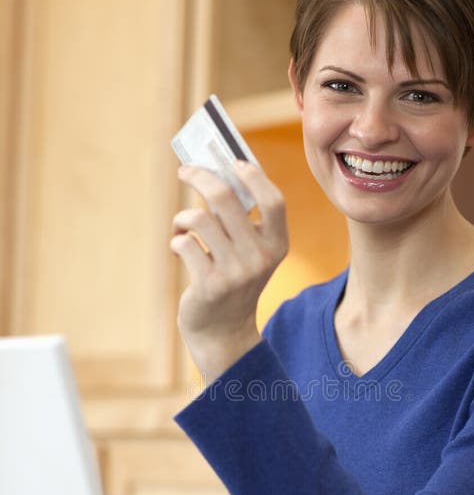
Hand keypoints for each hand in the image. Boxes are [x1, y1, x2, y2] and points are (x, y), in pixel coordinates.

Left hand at [171, 161, 287, 384]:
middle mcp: (260, 258)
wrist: (224, 333)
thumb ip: (241, 220)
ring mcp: (235, 273)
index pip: (273, 201)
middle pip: (226, 198)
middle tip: (186, 171)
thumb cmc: (232, 281)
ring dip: (183, 218)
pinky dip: (176, 241)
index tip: (233, 161)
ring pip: (198, 219)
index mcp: (277, 246)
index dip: (253, 176)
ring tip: (182, 227)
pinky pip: (184, 244)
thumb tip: (216, 173)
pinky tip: (179, 252)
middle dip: (200, 177)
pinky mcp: (210, 285)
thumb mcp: (249, 253)